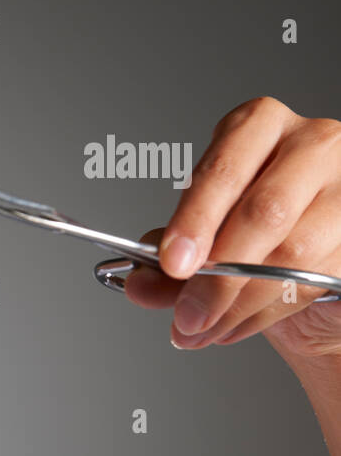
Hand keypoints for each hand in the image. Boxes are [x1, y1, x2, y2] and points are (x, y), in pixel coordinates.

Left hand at [122, 97, 340, 361]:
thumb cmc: (252, 230)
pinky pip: (314, 281)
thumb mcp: (204, 234)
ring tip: (202, 329)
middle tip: (187, 316)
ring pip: (293, 254)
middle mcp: (312, 144)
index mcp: (259, 126)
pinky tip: (234, 326)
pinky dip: (266, 313)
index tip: (171, 264)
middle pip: (264, 212)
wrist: (309, 261)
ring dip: (238, 305)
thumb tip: (140, 286)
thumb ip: (169, 259)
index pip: (224, 169)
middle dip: (217, 276)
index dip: (196, 220)